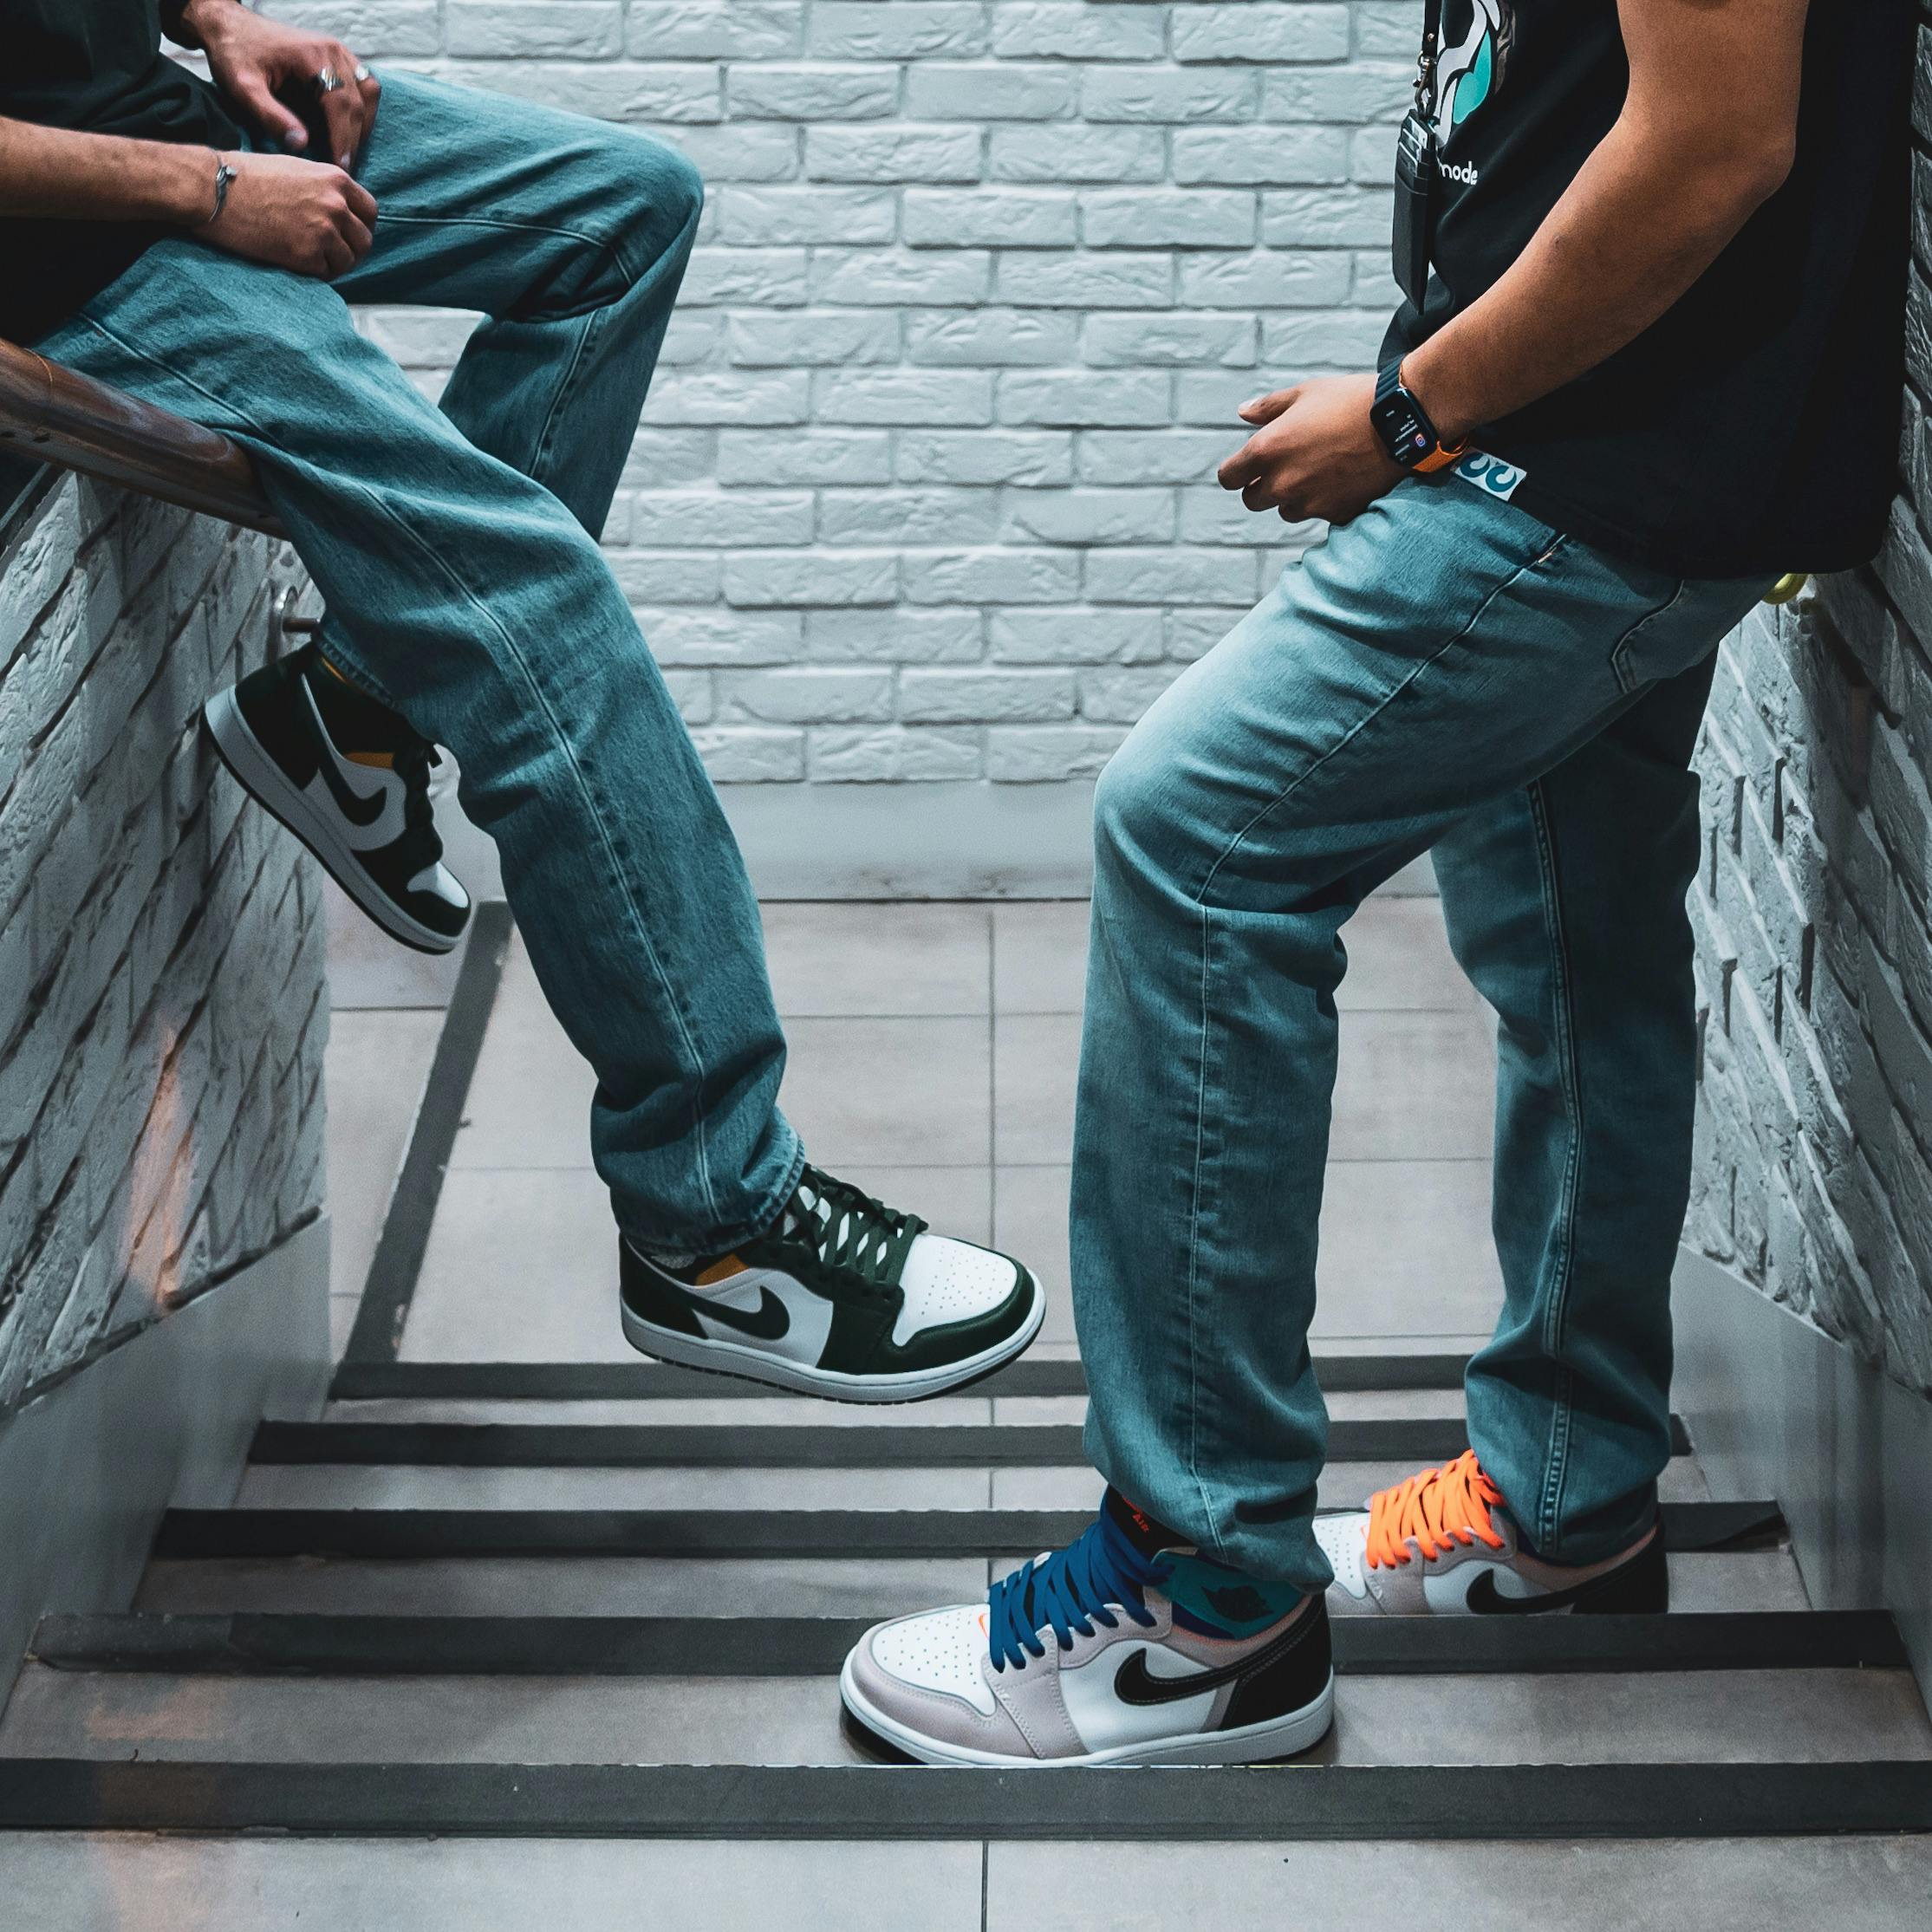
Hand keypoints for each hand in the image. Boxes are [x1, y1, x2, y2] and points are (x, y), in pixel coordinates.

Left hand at [187, 0, 379, 171]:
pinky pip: (364, 84)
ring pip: (368, 93)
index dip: (343, 140)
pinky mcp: (339, 55)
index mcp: (313, 55)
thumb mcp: (242, 88)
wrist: (230, 26)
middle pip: (358, 102)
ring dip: (364, 124)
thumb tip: (302, 145)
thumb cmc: (234, 54)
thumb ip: (270, 116)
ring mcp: (339, 51)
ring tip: (349, 150)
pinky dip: (363, 108)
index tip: (342, 168)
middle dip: (354, 139)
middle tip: (345, 169)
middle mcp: (332, 50)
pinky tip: (350, 127)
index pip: (341, 104)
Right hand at [202, 150, 376, 278]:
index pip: (370, 211)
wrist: (213, 189)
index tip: (350, 233)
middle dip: (351, 248)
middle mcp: (335, 205)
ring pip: (349, 261)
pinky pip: (326, 273)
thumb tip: (341, 207)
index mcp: (335, 179)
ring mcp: (323, 231)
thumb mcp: (295, 168)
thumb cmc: (245, 174)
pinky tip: (300, 263)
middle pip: (364, 240)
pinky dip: (317, 272)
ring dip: (335, 264)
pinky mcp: (306, 255)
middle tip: (333, 252)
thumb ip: (323, 186)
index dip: (361, 225)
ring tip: (315, 259)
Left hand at [1216, 373, 1403, 525]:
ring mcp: (1308, 503)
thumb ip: (1268, 407)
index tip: (1246, 467)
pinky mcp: (1334, 515)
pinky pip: (1318, 514)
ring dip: (1292, 496)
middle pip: (1253, 500)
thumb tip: (1242, 413)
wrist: (1399, 422)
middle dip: (1261, 486)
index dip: (1236, 471)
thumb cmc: (1349, 401)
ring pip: (1285, 510)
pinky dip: (1323, 502)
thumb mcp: (1304, 394)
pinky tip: (1341, 479)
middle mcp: (1281, 484)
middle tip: (1285, 466)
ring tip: (1319, 470)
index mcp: (1265, 451)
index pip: (1229, 477)